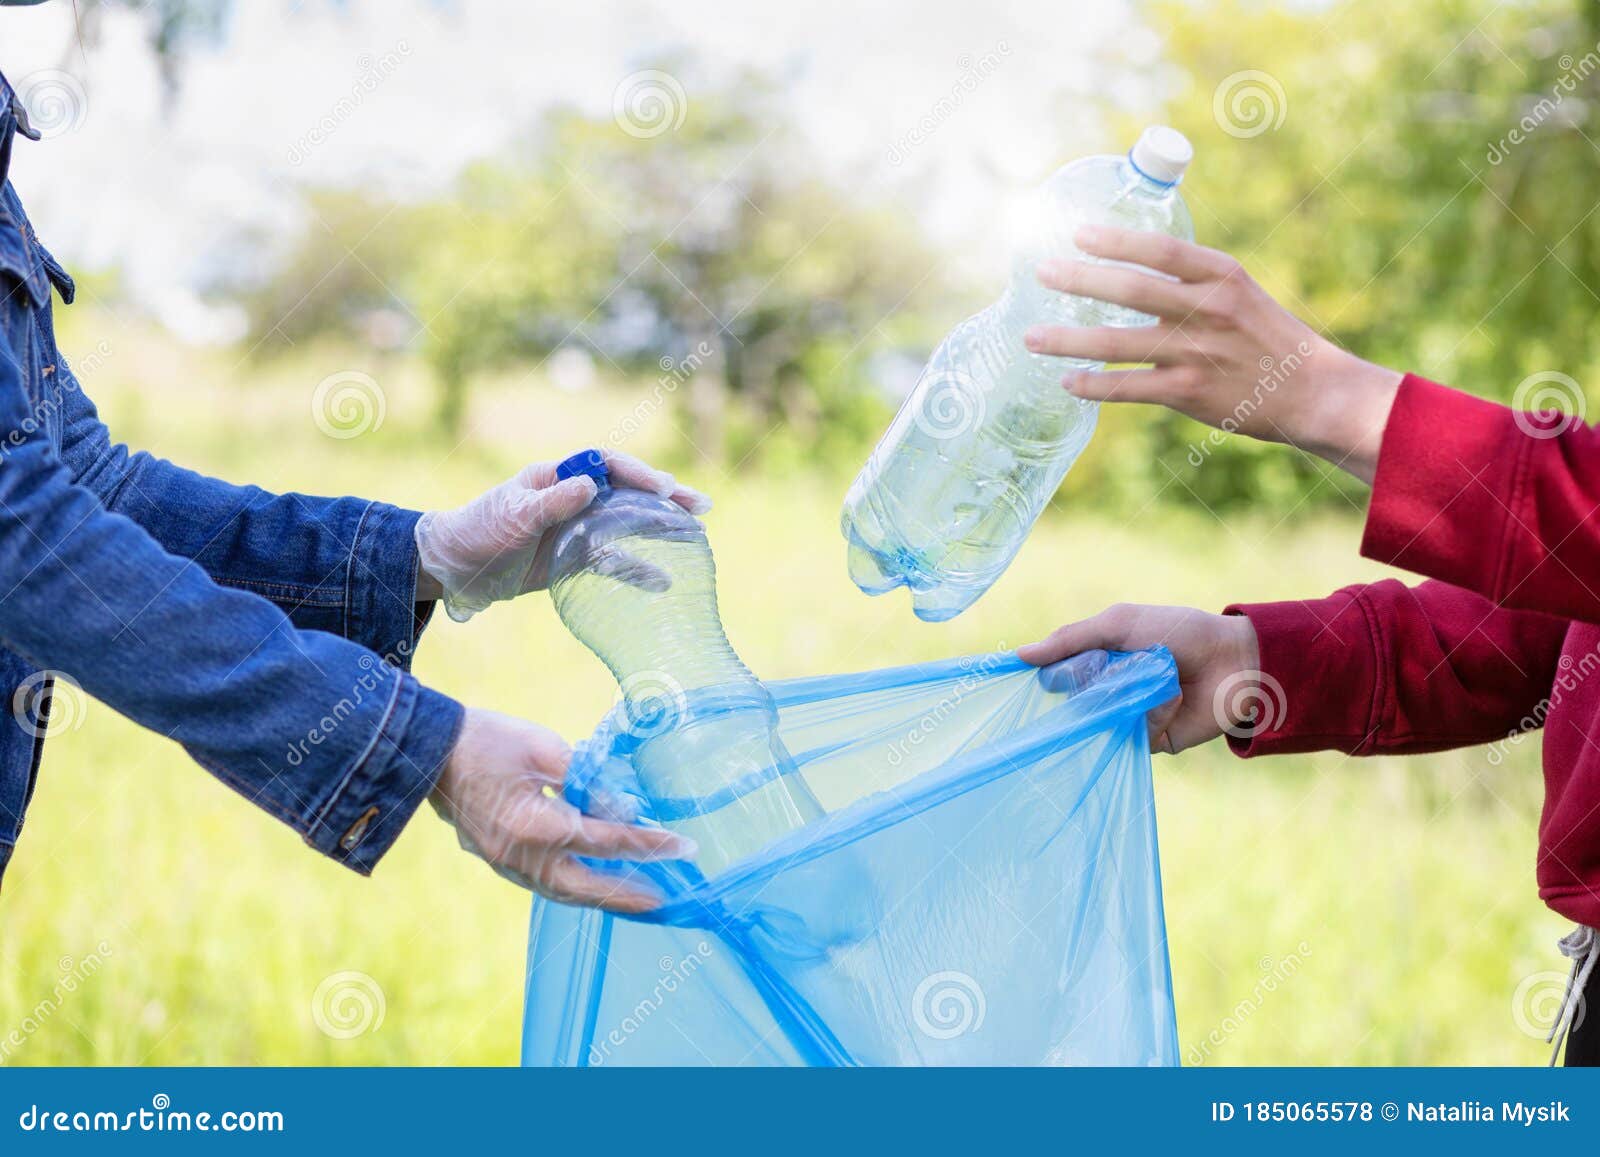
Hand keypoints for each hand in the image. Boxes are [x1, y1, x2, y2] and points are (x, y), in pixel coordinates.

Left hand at [414, 450, 710, 620]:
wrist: (453, 568)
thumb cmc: (477, 532)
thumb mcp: (513, 517)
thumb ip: (552, 503)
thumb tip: (592, 486)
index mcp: (557, 476)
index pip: (607, 465)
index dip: (638, 474)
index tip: (662, 489)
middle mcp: (573, 498)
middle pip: (628, 492)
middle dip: (666, 498)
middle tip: (702, 506)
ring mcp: (576, 529)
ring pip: (628, 525)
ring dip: (660, 530)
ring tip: (697, 535)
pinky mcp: (574, 559)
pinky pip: (613, 561)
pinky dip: (636, 569)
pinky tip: (663, 582)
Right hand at [430, 709, 693, 912]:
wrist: (426, 750)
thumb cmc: (488, 739)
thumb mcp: (545, 748)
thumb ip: (588, 781)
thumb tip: (624, 809)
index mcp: (536, 825)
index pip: (607, 840)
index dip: (649, 843)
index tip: (684, 847)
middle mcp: (521, 856)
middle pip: (586, 886)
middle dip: (628, 894)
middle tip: (666, 899)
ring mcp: (506, 864)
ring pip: (564, 892)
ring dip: (602, 896)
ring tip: (637, 898)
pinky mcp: (497, 861)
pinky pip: (545, 884)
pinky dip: (575, 888)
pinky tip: (594, 883)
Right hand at [1018, 604, 1260, 753]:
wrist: (1235, 660)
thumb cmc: (1179, 631)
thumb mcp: (1120, 622)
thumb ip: (1071, 638)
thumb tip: (1019, 656)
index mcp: (1096, 660)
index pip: (1056, 675)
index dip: (1056, 674)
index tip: (1059, 669)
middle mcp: (1107, 691)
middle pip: (1074, 700)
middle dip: (1098, 682)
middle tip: (1122, 667)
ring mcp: (1128, 716)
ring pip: (1101, 721)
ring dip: (1128, 696)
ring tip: (1158, 678)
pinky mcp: (1150, 739)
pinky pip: (1132, 735)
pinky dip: (1153, 713)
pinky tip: (1174, 698)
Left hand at [1022, 226, 1403, 482]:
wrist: (1313, 391)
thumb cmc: (1268, 338)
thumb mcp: (1238, 292)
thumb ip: (1190, 281)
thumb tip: (1130, 267)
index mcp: (1222, 276)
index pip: (1160, 249)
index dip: (1115, 240)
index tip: (1077, 233)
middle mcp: (1208, 310)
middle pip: (1130, 290)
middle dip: (1079, 280)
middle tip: (1041, 273)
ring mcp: (1196, 353)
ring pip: (1117, 343)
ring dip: (1068, 340)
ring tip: (1031, 337)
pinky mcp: (1188, 393)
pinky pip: (1128, 388)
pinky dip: (1093, 385)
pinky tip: (1066, 382)